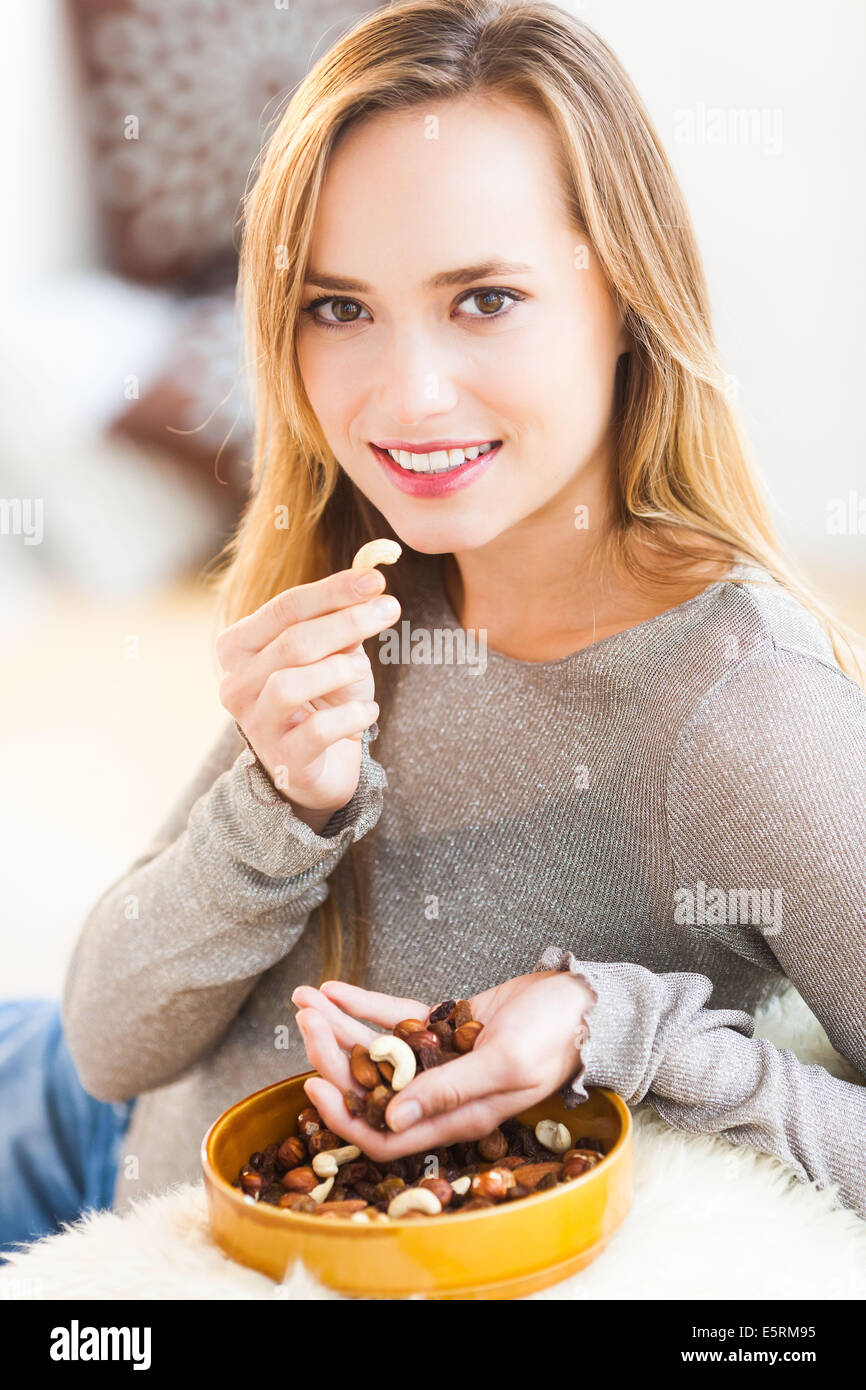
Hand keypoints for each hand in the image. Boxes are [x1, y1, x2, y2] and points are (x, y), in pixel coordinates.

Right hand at [216, 566, 400, 826]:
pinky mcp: (283, 760)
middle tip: (389, 609)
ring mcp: (256, 725)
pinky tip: (368, 713)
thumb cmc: (324, 698)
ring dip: (339, 670)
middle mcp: (236, 685)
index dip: (332, 591)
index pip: (284, 608)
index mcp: (238, 647)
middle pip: (292, 642)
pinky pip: (317, 730)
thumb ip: (342, 617)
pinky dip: (351, 716)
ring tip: (363, 671)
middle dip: (347, 622)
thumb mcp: (333, 652)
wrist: (321, 765)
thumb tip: (371, 578)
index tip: (375, 579)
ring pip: (290, 685)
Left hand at [290, 969, 594, 1161]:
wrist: (583, 1003)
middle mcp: (439, 1095)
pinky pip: (395, 1018)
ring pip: (374, 1050)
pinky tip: (336, 989)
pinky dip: (364, 1004)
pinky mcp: (442, 1028)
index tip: (312, 1086)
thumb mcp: (505, 1063)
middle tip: (304, 1019)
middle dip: (330, 1055)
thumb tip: (394, 1118)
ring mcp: (438, 1060)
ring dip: (339, 1025)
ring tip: (306, 998)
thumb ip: (450, 1091)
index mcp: (456, 1117)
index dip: (345, 1117)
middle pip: (368, 1087)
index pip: (384, 1135)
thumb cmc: (555, 1037)